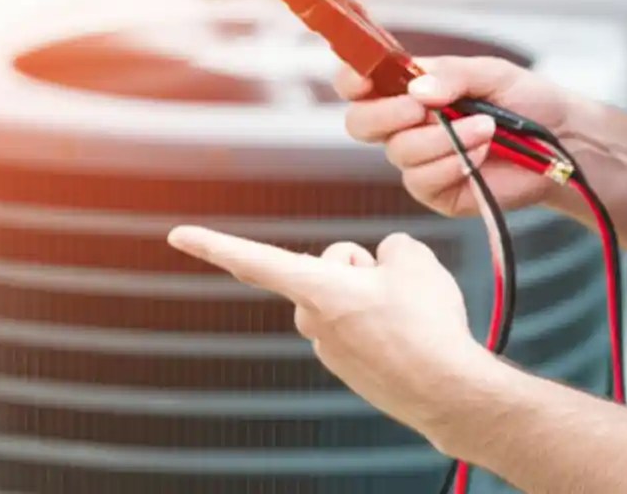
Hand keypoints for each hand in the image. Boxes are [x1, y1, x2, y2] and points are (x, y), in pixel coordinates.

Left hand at [167, 226, 494, 441]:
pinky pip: (361, 326)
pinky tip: (408, 337)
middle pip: (330, 266)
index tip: (177, 235)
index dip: (214, 244)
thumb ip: (391, 246)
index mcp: (318, 289)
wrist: (448, 390)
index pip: (256, 260)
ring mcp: (329, 347)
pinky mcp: (349, 367)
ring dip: (373, 296)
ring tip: (409, 317)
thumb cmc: (428, 326)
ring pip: (346, 297)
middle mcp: (312, 320)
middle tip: (397, 287)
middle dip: (359, 266)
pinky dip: (381, 325)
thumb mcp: (416, 261)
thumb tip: (387, 261)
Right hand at [334, 56, 580, 215]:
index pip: (358, 84)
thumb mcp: (491, 73)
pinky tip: (482, 155)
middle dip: (388, 113)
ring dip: (443, 138)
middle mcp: (406, 126)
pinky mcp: (437, 193)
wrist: (562, 141)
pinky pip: (423, 181)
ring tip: (486, 128)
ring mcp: (419, 162)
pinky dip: (454, 164)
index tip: (364, 79)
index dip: (351, 80)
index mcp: (410, 89)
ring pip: (399, 153)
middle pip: (360, 123)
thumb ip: (452, 74)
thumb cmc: (527, 101)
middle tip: (422, 107)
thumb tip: (416, 89)